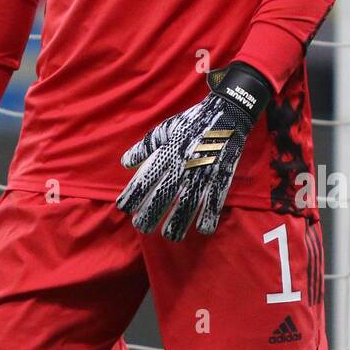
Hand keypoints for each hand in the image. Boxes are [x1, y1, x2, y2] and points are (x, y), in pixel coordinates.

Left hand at [116, 62, 272, 240]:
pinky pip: (215, 200)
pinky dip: (209, 216)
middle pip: (163, 195)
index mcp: (166, 152)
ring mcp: (203, 172)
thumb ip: (144, 147)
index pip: (145, 178)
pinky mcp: (221, 176)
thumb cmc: (190, 123)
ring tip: (169, 235)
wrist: (225, 113)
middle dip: (150, 214)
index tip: (123, 208)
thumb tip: (126, 163)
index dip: (133, 195)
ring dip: (178, 222)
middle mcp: (182, 165)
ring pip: (188, 204)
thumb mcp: (164, 130)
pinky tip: (203, 229)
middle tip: (141, 227)